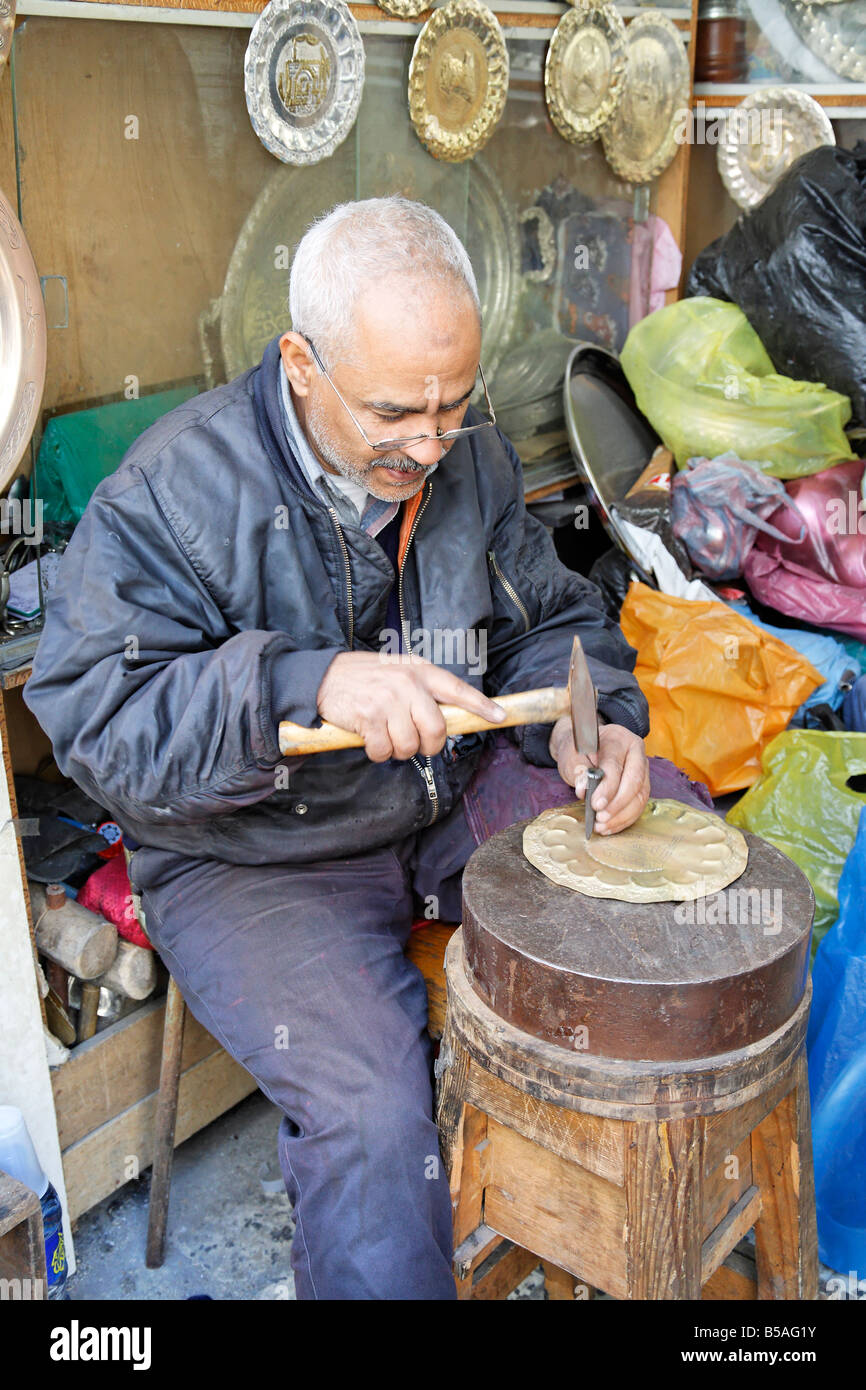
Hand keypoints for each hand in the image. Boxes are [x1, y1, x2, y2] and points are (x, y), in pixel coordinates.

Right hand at [316, 652, 505, 762]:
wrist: (322, 678)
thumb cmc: (364, 679)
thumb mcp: (397, 671)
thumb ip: (421, 689)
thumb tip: (445, 718)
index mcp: (418, 670)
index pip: (457, 689)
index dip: (480, 706)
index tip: (499, 716)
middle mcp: (407, 683)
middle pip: (436, 729)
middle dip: (427, 745)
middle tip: (414, 743)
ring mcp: (388, 699)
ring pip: (409, 746)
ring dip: (397, 751)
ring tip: (384, 735)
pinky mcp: (369, 716)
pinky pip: (384, 751)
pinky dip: (376, 752)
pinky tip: (368, 738)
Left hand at [549, 716, 649, 833]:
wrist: (588, 748)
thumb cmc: (581, 750)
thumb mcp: (573, 755)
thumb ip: (579, 770)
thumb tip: (584, 788)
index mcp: (618, 739)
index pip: (615, 766)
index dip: (606, 788)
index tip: (595, 804)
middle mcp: (636, 752)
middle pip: (634, 782)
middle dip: (617, 805)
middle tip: (600, 818)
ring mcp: (643, 769)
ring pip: (640, 796)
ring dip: (621, 816)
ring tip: (602, 826)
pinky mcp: (643, 785)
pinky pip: (639, 805)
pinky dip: (625, 819)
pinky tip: (610, 827)